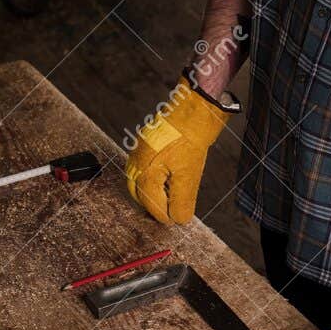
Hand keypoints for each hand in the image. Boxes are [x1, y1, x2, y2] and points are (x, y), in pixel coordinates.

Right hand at [125, 76, 229, 223]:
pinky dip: (151, 179)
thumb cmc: (191, 138)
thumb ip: (181, 201)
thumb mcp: (189, 175)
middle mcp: (136, 162)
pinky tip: (166, 180)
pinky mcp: (145, 144)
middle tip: (170, 214)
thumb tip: (178, 219)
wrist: (194, 108)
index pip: (151, 205)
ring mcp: (138, 152)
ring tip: (168, 200)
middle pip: (139, 195)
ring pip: (138, 182)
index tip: (178, 221)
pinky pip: (142, 168)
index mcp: (144, 172)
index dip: (166, 216)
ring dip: (151, 194)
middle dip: (154, 206)